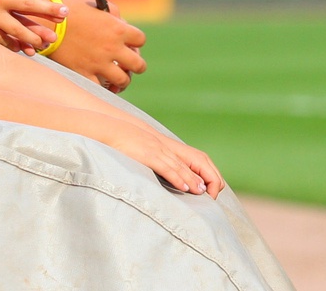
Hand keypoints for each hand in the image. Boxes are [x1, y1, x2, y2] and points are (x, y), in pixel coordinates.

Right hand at [41, 0, 148, 91]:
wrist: (45, 21)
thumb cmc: (69, 9)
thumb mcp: (96, 4)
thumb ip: (113, 14)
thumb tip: (122, 25)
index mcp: (118, 29)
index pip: (140, 40)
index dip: (136, 42)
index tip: (130, 44)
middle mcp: (112, 48)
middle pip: (138, 64)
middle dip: (137, 66)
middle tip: (132, 66)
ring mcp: (99, 63)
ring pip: (123, 80)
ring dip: (123, 81)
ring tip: (119, 80)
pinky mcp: (84, 74)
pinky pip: (100, 89)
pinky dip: (104, 89)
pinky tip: (103, 85)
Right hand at [103, 119, 224, 196]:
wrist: (113, 130)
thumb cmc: (126, 143)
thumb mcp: (145, 151)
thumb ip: (156, 161)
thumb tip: (163, 175)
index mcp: (166, 149)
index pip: (192, 161)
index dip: (201, 175)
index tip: (206, 190)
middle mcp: (166, 150)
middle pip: (191, 164)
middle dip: (202, 179)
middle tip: (212, 195)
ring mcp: (159, 152)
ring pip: (181, 168)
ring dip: (193, 181)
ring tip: (203, 193)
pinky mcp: (149, 156)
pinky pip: (167, 169)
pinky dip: (178, 178)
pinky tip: (186, 187)